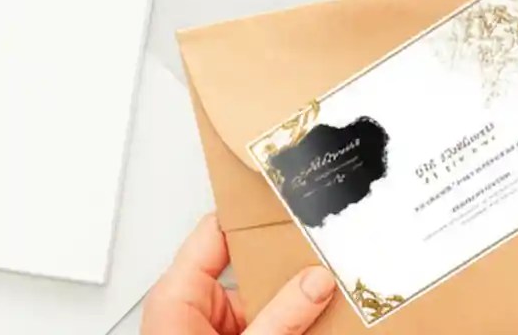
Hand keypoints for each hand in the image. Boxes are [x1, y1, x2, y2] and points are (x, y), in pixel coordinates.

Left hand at [142, 214, 336, 334]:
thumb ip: (280, 318)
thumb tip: (314, 282)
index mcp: (178, 297)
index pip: (217, 232)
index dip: (253, 211)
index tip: (290, 197)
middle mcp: (194, 309)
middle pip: (251, 264)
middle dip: (292, 261)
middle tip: (330, 247)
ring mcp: (216, 331)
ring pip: (268, 298)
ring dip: (302, 298)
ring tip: (339, 288)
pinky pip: (272, 324)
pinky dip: (298, 324)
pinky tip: (326, 321)